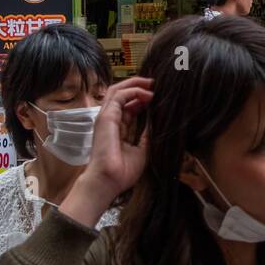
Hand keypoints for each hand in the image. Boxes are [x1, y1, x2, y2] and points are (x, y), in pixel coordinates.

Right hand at [80, 77, 153, 202]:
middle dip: (138, 85)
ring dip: (136, 84)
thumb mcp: (142, 150)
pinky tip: (148, 94)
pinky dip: (133, 91)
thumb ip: (148, 135)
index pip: (129, 106)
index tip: (158, 96)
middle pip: (121, 94)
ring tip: (152, 84)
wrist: (109, 180)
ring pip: (118, 90)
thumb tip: (158, 122)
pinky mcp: (105, 117)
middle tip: (155, 84)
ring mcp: (106, 117)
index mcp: (118, 128)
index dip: (142, 98)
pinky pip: (118, 96)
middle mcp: (111, 120)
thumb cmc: (123, 171)